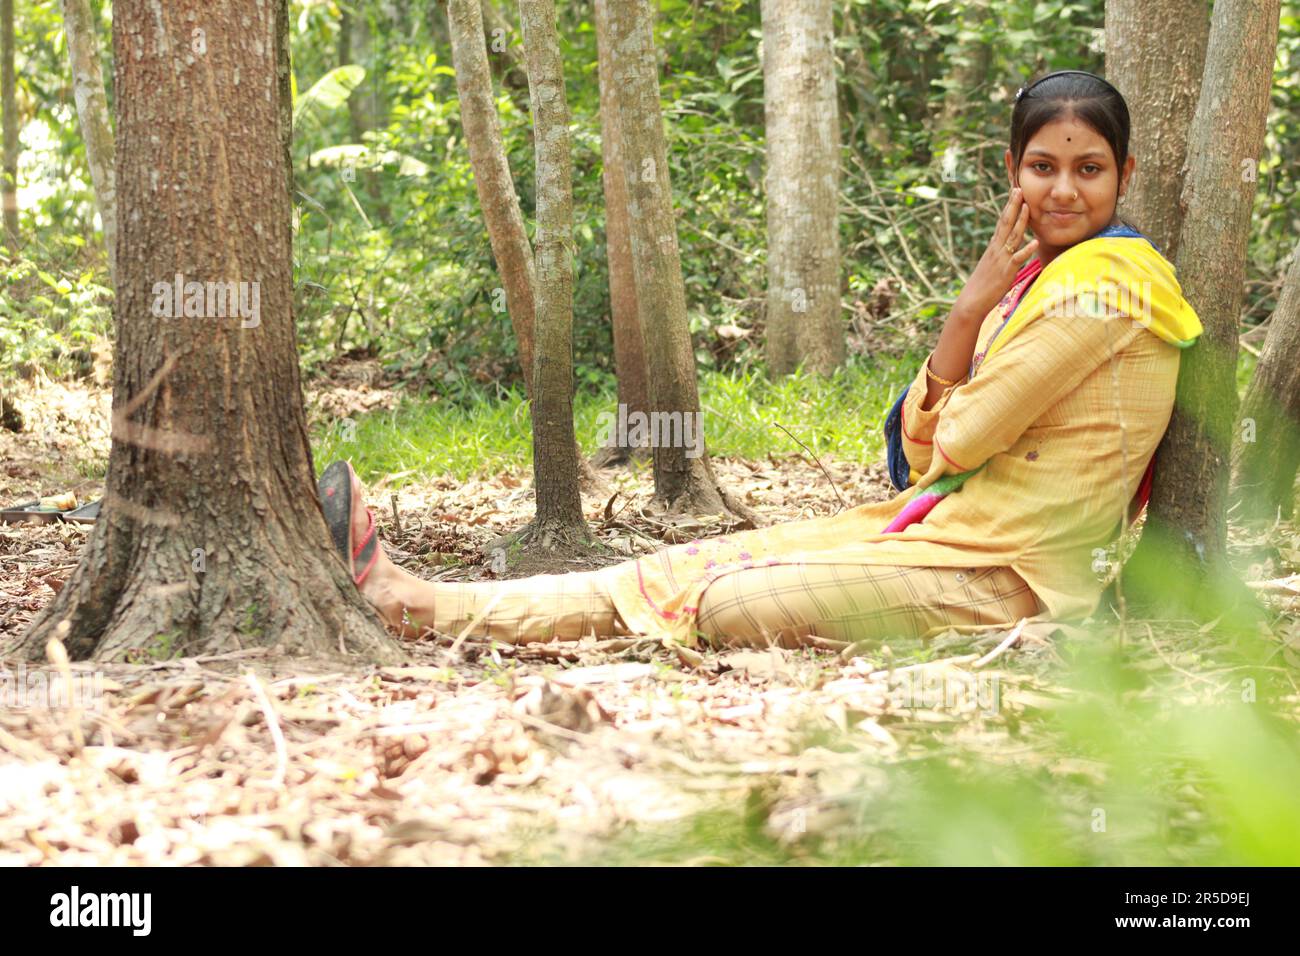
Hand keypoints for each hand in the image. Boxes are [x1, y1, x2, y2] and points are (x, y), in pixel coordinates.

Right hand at [951, 187, 1038, 323]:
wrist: (971, 301)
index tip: (1014, 192)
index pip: (1002, 222)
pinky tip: (1034, 242)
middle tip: (1018, 189)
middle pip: (1006, 223)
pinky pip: (1017, 259)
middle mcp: (996, 249)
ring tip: (1027, 206)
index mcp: (993, 247)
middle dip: (1013, 206)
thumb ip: (1000, 255)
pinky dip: (1026, 250)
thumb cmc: (982, 286)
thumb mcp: (992, 266)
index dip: (1009, 207)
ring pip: (1012, 236)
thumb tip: (1008, 248)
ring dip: (1020, 221)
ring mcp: (1001, 259)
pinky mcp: (1005, 272)